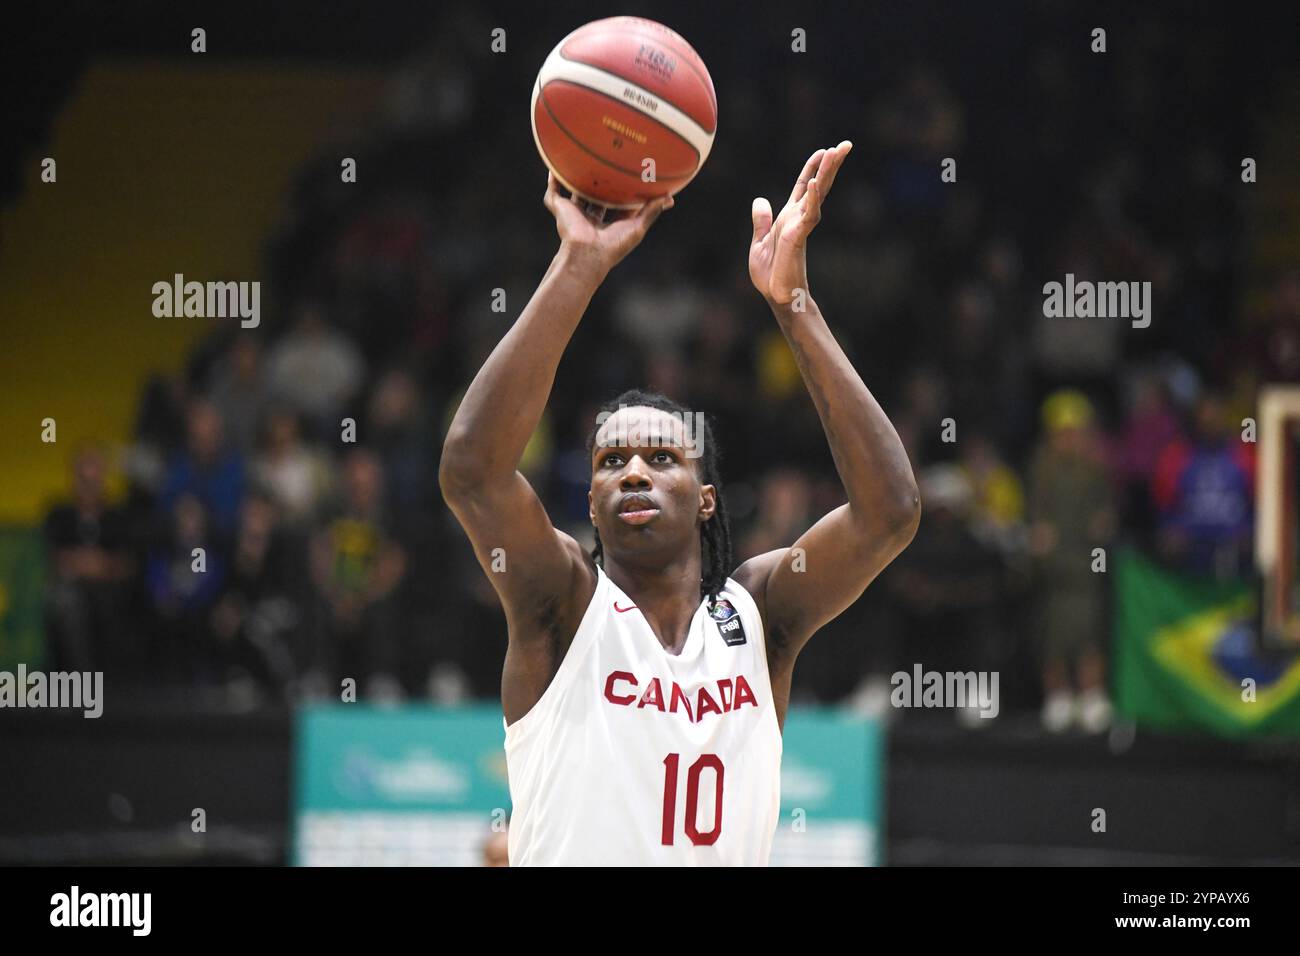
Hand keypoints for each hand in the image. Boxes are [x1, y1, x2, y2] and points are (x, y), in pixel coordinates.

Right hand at [543, 173, 672, 278]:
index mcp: (609, 222)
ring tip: (580, 158)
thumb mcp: (637, 227)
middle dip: (601, 182)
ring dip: (577, 178)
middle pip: (597, 195)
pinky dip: (552, 180)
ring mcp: (575, 212)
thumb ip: (651, 211)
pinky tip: (554, 166)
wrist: (587, 254)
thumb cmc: (613, 246)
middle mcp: (591, 216)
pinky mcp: (560, 209)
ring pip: (575, 191)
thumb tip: (670, 199)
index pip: (618, 203)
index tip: (633, 174)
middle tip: (609, 160)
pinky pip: (553, 192)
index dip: (625, 190)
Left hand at [749, 141, 850, 305]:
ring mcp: (801, 226)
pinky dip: (809, 198)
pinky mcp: (797, 237)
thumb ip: (761, 221)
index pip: (803, 186)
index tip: (823, 151)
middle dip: (830, 165)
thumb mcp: (759, 241)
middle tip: (846, 145)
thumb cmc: (771, 274)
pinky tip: (813, 183)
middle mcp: (799, 218)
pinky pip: (806, 215)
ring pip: (816, 194)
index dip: (812, 168)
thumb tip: (760, 201)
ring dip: (825, 173)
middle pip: (817, 185)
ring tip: (836, 153)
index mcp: (790, 217)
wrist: (776, 295)